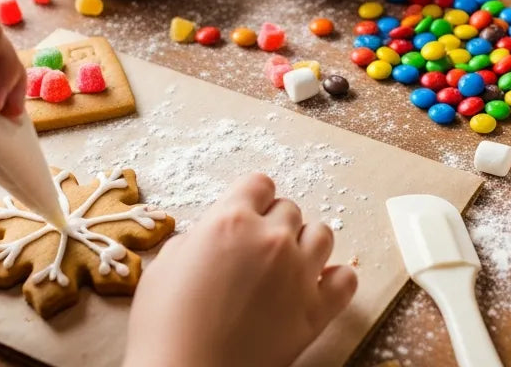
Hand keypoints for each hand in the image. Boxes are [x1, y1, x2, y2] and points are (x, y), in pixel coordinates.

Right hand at [125, 173, 357, 366]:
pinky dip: (335, 279)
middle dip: (273, 224)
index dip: (251, 199)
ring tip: (288, 264)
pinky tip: (316, 286)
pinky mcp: (318, 309)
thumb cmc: (165, 328)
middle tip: (256, 249)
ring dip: (305, 244)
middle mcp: (271, 239)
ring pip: (322, 234)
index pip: (259, 184)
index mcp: (231, 220)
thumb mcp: (163, 267)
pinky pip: (347, 279)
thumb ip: (195, 241)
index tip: (247, 213)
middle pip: (289, 209)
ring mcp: (300, 273)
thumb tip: (209, 239)